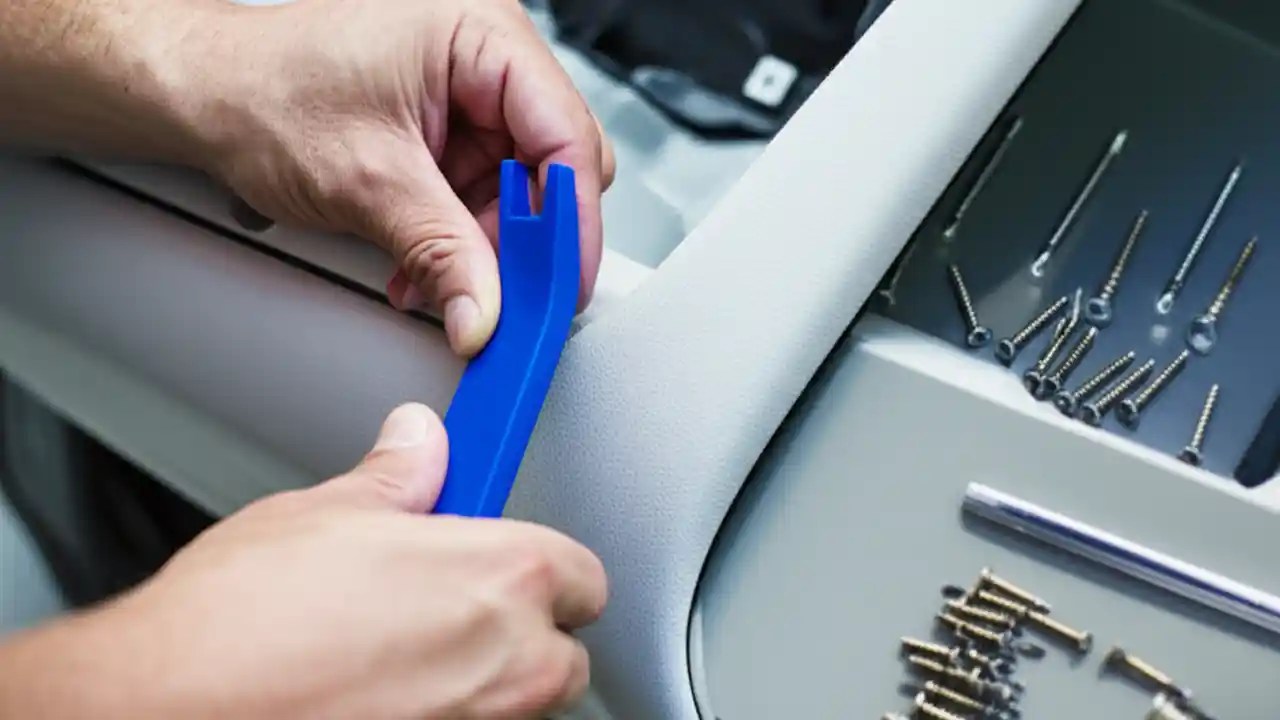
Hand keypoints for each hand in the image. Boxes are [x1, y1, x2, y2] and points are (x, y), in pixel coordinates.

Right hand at [0, 404, 606, 718]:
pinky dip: (441, 716)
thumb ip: (399, 478)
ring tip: (400, 654)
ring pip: (518, 703)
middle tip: (448, 609)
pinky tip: (380, 695)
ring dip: (481, 680)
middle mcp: (511, 663)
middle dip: (519, 632)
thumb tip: (418, 443)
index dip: (544, 566)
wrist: (175, 706)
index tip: (507, 557)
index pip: (581, 574)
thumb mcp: (327, 514)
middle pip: (561, 652)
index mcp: (504, 577)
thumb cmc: (242, 619)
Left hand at [185, 0, 615, 355]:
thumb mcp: (367, 182)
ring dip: (482, 247)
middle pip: (551, 166)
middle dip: (521, 238)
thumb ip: (441, 253)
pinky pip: (480, 192)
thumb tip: (483, 311)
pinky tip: (426, 261)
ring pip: (517, 190)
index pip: (565, 134)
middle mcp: (483, 54)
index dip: (570, 219)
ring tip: (436, 277)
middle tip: (500, 291)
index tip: (560, 284)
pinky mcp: (448, 126)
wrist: (201, 96)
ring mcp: (466, 91)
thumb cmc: (260, 91)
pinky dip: (457, 237)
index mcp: (479, 33)